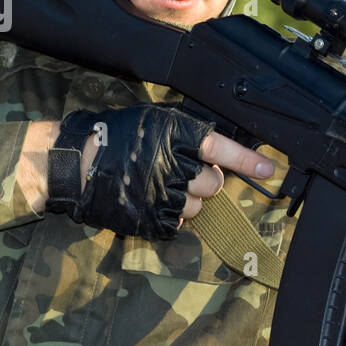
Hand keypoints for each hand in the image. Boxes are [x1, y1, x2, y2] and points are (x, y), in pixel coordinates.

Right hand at [47, 104, 271, 238]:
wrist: (77, 164)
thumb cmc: (115, 137)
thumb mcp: (154, 122)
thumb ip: (186, 135)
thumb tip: (216, 153)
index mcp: (177, 136)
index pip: (221, 149)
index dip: (247, 161)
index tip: (269, 171)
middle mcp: (175, 166)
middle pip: (215, 183)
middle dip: (205, 181)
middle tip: (180, 173)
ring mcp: (164, 196)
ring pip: (199, 206)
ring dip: (186, 199)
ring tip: (159, 186)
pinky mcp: (154, 219)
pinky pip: (179, 223)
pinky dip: (170, 215)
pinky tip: (150, 201)